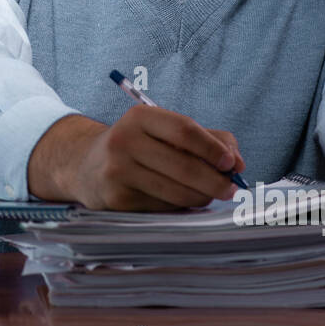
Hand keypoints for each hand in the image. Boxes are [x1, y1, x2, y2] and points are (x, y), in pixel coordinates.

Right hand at [66, 105, 244, 210]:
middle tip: (231, 189)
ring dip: (201, 197)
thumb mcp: (165, 131)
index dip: (214, 149)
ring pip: (176, 192)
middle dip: (215, 181)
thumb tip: (238, 163)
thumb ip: (207, 139)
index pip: (184, 131)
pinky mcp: (116, 199)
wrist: (86, 166)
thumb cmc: (139, 146)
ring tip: (208, 195)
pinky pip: (162, 208)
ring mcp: (118, 172)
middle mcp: (125, 141)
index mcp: (140, 117)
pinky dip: (180, 207)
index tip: (233, 164)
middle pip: (184, 166)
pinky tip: (182, 201)